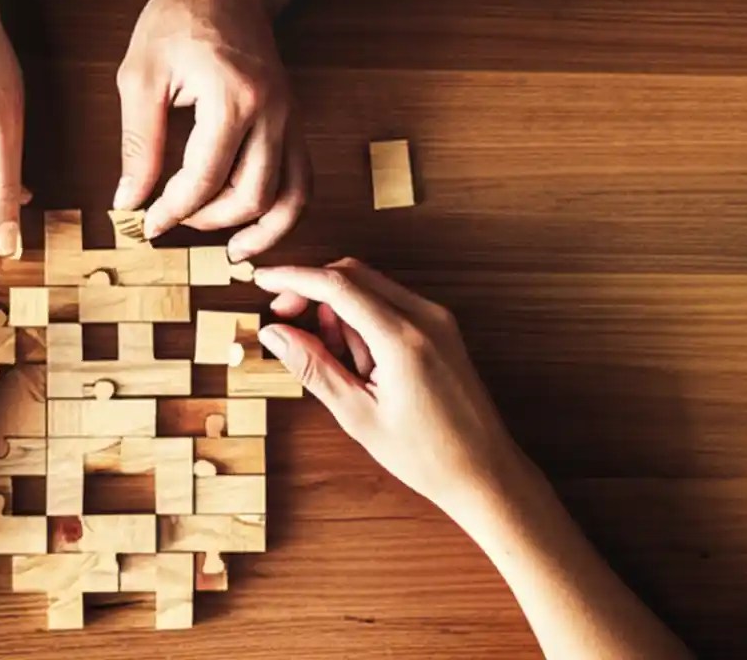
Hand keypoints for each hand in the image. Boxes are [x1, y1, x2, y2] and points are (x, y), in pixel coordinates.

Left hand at [115, 0, 307, 260]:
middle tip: (173, 221)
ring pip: (290, 197)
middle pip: (251, 196)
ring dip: (260, 231)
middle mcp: (273, 113)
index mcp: (233, 98)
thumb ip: (138, 145)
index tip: (147, 223)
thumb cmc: (179, 21)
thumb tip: (129, 200)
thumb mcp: (141, 78)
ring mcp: (290, 119)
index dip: (173, 211)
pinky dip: (284, 212)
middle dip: (209, 221)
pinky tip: (256, 228)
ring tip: (232, 252)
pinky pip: (302, 180)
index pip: (205, 179)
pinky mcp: (294, 124)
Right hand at [254, 259, 522, 514]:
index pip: (338, 286)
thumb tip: (274, 333)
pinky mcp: (441, 328)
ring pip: (370, 286)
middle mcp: (426, 318)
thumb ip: (313, 368)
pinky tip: (354, 356)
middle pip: (353, 274)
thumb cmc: (426, 454)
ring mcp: (438, 319)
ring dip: (337, 306)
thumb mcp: (358, 415)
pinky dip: (361, 316)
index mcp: (403, 340)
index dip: (294, 278)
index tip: (263, 281)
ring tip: (330, 356)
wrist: (484, 471)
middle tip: (283, 319)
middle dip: (312, 289)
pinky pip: (389, 303)